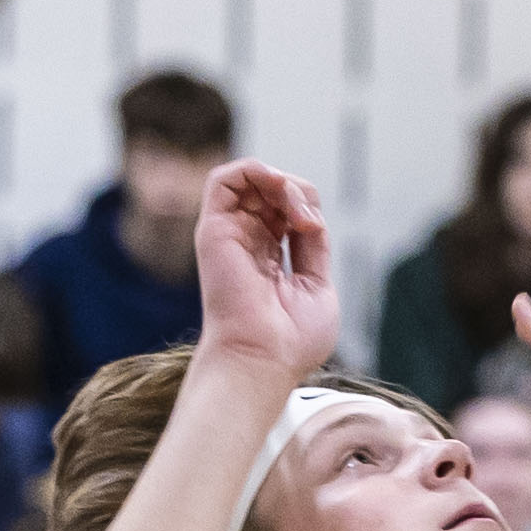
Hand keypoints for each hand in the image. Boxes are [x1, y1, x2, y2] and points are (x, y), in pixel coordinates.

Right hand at [193, 163, 339, 380]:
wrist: (263, 359)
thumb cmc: (290, 340)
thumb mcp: (318, 284)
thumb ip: (312, 245)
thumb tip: (310, 216)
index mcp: (269, 256)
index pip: (288, 208)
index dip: (308, 206)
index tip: (315, 231)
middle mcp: (246, 242)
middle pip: (273, 189)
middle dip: (299, 192)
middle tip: (308, 222)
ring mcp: (229, 234)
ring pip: (251, 178)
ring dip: (281, 181)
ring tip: (295, 209)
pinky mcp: (213, 230)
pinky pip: (223, 178)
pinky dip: (255, 171)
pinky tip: (276, 189)